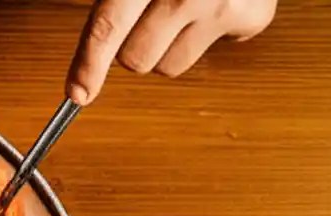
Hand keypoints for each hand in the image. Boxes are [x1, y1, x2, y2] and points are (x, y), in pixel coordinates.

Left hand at [65, 0, 276, 104]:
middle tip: (145, 15)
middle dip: (133, 46)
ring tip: (182, 6)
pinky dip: (209, 33)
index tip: (78, 92)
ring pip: (170, 66)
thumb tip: (95, 43)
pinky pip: (212, 53)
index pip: (108, 27)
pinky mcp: (251, 18)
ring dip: (168, 46)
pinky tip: (214, 3)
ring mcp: (221, 7)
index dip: (89, 64)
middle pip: (136, 60)